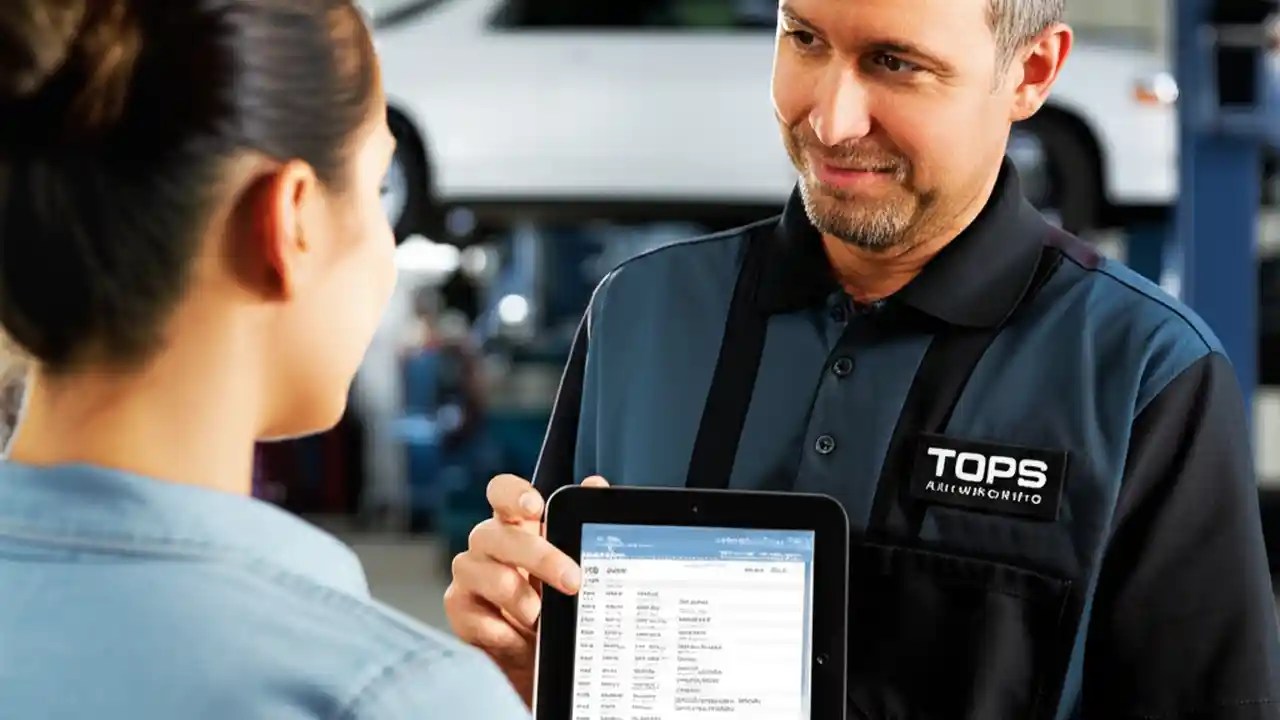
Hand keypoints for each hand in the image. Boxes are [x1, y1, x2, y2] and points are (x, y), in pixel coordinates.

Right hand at [444, 473, 608, 705]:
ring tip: (540, 616)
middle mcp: (486, 543)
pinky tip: (520, 639)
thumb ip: (580, 522)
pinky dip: (503, 631)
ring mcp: (469, 575)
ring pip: (483, 575)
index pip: (501, 492)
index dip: (513, 494)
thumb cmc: (552, 595)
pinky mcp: (458, 609)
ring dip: (518, 598)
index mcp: (513, 522)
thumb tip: (596, 485)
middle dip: (538, 557)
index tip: (536, 506)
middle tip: (572, 580)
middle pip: (495, 535)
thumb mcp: (572, 561)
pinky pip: (474, 616)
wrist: (537, 649)